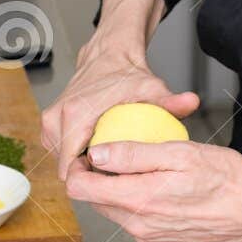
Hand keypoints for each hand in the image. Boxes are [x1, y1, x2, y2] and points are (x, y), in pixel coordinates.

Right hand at [41, 48, 197, 181]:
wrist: (108, 54)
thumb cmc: (126, 74)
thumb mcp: (151, 88)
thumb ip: (170, 100)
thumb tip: (192, 102)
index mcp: (75, 115)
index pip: (71, 167)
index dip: (92, 183)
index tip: (114, 187)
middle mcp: (56, 118)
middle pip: (67, 169)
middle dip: (90, 179)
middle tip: (117, 179)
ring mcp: (50, 121)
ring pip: (63, 163)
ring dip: (83, 169)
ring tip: (110, 169)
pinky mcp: (49, 124)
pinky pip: (61, 152)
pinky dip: (77, 157)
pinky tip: (100, 156)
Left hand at [66, 139, 241, 241]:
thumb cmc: (225, 179)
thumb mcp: (178, 153)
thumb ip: (133, 155)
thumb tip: (97, 154)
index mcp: (138, 200)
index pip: (80, 189)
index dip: (78, 166)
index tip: (89, 151)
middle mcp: (139, 225)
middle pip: (95, 200)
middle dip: (98, 176)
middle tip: (118, 152)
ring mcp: (149, 237)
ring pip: (114, 210)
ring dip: (118, 189)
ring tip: (141, 167)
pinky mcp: (160, 241)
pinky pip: (134, 220)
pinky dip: (137, 202)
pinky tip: (158, 186)